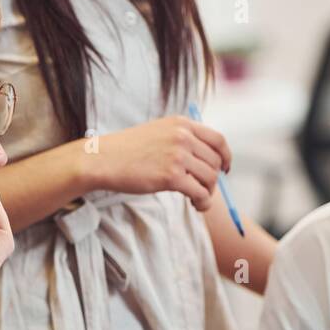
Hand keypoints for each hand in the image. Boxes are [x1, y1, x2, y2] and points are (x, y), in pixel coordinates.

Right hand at [93, 116, 231, 210]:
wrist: (102, 159)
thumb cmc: (125, 151)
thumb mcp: (157, 133)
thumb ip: (180, 139)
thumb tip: (204, 160)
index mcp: (181, 124)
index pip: (218, 139)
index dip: (226, 156)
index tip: (225, 168)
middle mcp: (183, 137)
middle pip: (215, 161)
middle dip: (213, 179)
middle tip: (203, 190)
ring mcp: (178, 156)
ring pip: (210, 178)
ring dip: (208, 192)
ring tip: (198, 200)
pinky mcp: (171, 176)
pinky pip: (200, 192)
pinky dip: (202, 202)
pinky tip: (196, 205)